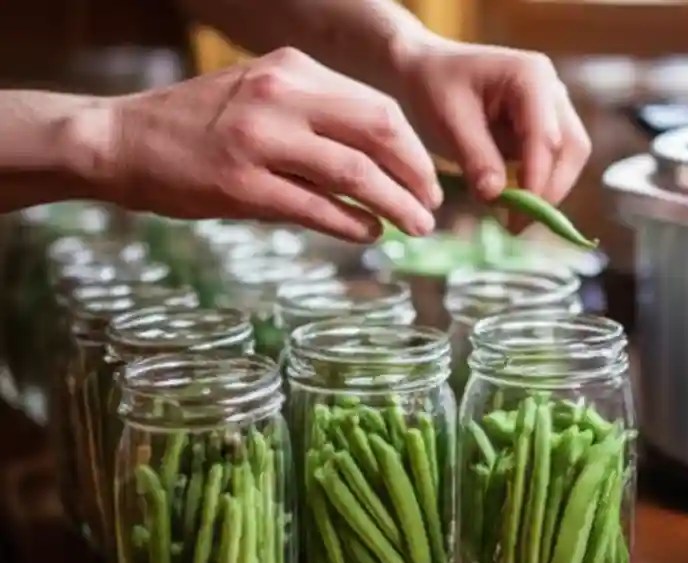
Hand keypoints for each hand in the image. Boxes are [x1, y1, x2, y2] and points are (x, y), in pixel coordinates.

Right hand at [96, 47, 441, 241]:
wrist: (120, 140)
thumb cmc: (199, 125)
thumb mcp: (261, 95)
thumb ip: (317, 116)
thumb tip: (384, 160)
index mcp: (293, 69)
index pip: (378, 108)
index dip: (414, 148)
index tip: (430, 179)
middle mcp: (280, 96)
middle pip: (378, 133)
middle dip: (417, 175)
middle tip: (433, 206)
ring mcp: (259, 139)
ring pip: (354, 173)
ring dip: (395, 204)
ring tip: (415, 227)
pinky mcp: (241, 184)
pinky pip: (315, 207)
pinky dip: (352, 223)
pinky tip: (369, 233)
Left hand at [394, 40, 591, 207]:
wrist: (424, 68)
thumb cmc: (432, 85)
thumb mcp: (447, 120)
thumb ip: (475, 157)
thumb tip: (496, 196)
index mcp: (530, 76)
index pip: (546, 136)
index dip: (536, 180)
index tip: (517, 216)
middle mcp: (551, 90)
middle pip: (572, 148)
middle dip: (550, 190)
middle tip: (518, 223)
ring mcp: (552, 109)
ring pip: (569, 157)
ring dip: (547, 190)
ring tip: (513, 217)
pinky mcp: (545, 127)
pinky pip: (553, 162)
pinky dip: (537, 184)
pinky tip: (511, 201)